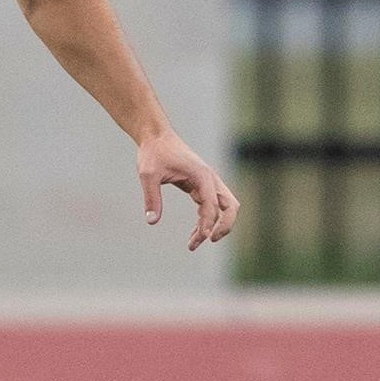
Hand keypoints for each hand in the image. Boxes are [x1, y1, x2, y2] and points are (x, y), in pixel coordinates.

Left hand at [136, 131, 239, 250]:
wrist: (156, 136)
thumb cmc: (154, 153)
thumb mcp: (148, 175)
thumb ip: (152, 198)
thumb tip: (152, 221)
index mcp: (202, 175)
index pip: (212, 204)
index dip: (208, 223)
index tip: (201, 238)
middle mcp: (210, 179)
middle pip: (231, 206)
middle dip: (225, 225)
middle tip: (209, 240)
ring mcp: (207, 182)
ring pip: (224, 208)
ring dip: (216, 225)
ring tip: (194, 244)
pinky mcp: (201, 185)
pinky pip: (211, 206)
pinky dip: (206, 220)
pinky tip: (194, 233)